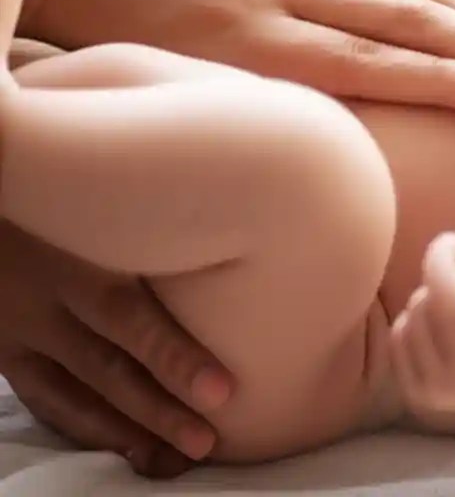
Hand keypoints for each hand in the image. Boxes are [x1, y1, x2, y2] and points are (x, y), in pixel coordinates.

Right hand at [0, 219, 232, 476]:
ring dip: (124, 430)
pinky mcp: (3, 349)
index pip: (124, 316)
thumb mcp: (100, 198)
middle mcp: (39, 301)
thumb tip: (240, 220)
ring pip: (69, 395)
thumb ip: (153, 217)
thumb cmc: (64, 189)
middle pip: (103, 367)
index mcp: (69, 259)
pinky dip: (85, 425)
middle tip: (208, 441)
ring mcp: (15, 331)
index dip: (174, 358)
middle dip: (158, 410)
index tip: (224, 391)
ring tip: (174, 456)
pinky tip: (125, 441)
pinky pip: (44, 397)